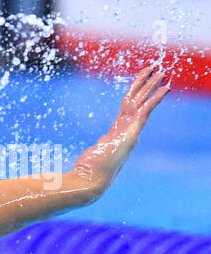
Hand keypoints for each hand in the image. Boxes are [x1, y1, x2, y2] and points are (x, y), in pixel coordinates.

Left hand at [72, 64, 170, 190]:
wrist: (89, 183)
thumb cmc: (88, 171)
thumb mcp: (96, 152)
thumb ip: (103, 144)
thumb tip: (103, 141)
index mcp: (119, 134)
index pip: (130, 110)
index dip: (136, 96)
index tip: (141, 85)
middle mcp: (127, 132)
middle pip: (138, 102)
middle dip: (147, 85)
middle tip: (157, 70)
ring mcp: (130, 133)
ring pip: (142, 103)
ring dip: (151, 86)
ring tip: (162, 71)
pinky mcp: (131, 135)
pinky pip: (145, 112)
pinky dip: (155, 99)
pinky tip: (164, 88)